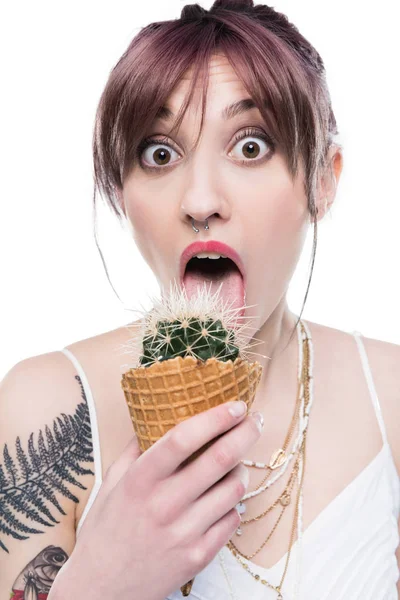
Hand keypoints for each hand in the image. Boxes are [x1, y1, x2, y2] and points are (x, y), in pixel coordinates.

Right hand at [52, 400, 262, 599]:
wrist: (102, 588)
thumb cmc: (106, 529)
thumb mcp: (112, 482)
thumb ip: (136, 447)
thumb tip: (157, 415)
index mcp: (140, 480)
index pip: (182, 439)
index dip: (214, 418)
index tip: (235, 405)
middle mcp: (164, 504)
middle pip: (219, 459)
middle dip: (246, 433)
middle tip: (255, 420)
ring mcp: (184, 533)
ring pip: (233, 488)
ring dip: (242, 468)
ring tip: (237, 462)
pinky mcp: (198, 556)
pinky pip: (232, 519)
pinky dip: (233, 502)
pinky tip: (224, 497)